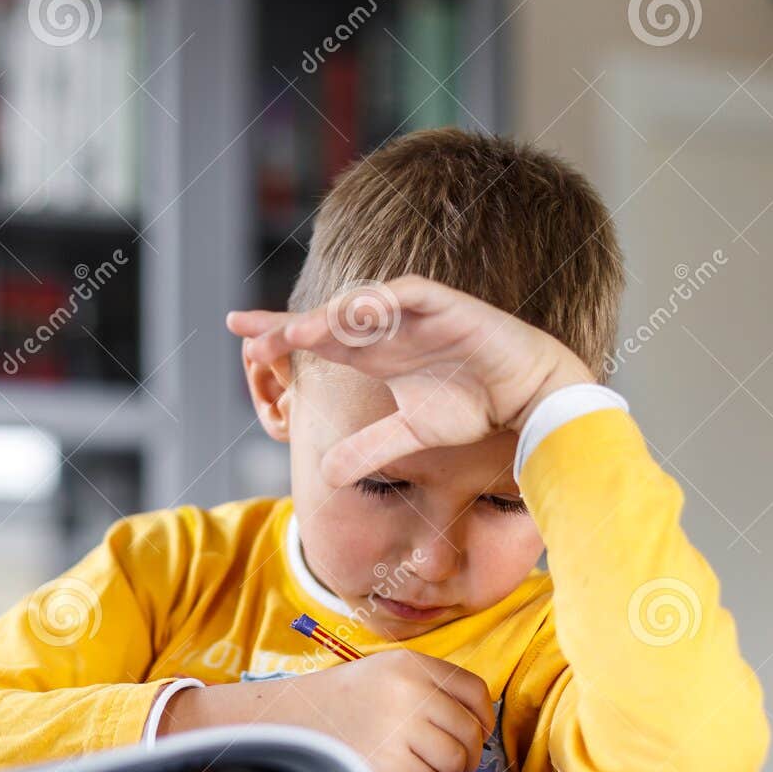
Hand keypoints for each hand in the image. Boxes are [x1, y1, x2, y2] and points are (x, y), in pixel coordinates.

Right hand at [158, 649, 494, 771]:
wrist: (281, 729)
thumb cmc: (332, 710)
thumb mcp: (380, 677)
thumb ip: (428, 690)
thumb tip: (477, 726)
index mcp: (409, 664)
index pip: (474, 692)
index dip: (477, 719)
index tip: (468, 734)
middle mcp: (412, 690)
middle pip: (470, 731)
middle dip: (462, 754)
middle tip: (435, 764)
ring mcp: (404, 727)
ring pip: (458, 761)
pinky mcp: (395, 765)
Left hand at [227, 274, 594, 486]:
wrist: (531, 400)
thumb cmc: (475, 409)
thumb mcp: (411, 434)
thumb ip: (369, 450)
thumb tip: (325, 475)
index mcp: (376, 353)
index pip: (318, 339)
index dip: (281, 337)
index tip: (241, 340)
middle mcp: (389, 329)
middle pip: (328, 319)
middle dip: (287, 324)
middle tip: (246, 330)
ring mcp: (416, 315)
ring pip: (361, 306)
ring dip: (327, 316)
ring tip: (292, 332)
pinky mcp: (448, 307)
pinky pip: (409, 295)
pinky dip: (382, 302)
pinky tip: (354, 313)